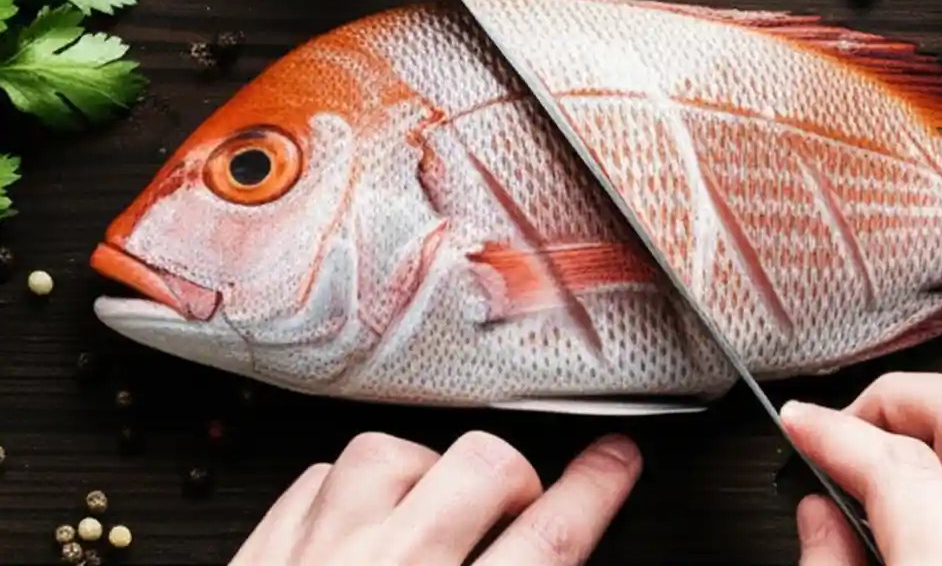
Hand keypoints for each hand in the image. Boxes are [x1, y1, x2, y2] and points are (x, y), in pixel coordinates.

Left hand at [230, 430, 640, 565]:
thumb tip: (547, 563)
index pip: (549, 540)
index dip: (595, 491)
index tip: (613, 464)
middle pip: (480, 470)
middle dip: (517, 477)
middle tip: (518, 505)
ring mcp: (313, 564)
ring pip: (389, 457)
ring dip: (427, 475)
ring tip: (435, 506)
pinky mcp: (257, 561)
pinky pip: (316, 481)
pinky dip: (351, 489)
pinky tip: (363, 516)